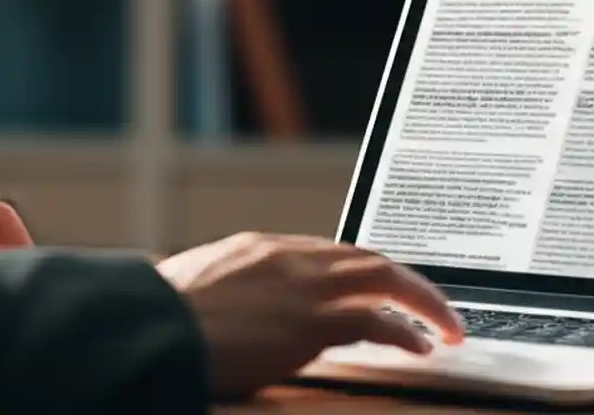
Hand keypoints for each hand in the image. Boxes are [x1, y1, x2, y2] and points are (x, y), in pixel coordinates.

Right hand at [156, 232, 463, 396]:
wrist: (149, 326)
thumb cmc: (159, 317)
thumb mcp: (198, 286)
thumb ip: (232, 289)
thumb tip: (236, 307)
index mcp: (263, 248)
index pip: (332, 252)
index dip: (366, 272)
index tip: (384, 289)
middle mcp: (291, 258)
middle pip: (368, 259)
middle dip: (408, 282)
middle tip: (434, 305)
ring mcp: (304, 287)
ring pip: (385, 279)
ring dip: (422, 302)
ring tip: (444, 326)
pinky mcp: (311, 321)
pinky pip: (376, 319)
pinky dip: (405, 331)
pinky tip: (418, 346)